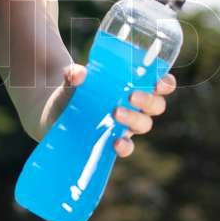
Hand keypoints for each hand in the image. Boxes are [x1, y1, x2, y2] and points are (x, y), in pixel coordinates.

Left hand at [42, 64, 177, 158]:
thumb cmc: (71, 91)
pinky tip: (116, 143)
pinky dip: (125, 146)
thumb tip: (79, 73)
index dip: (166, 84)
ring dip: (135, 119)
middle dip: (149, 101)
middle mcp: (134, 105)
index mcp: (133, 85)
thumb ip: (73, 75)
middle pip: (156, 106)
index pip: (160, 84)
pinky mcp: (113, 140)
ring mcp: (125, 124)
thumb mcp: (71, 80)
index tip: (160, 82)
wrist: (54, 113)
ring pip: (144, 124)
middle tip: (132, 96)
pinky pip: (128, 146)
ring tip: (116, 113)